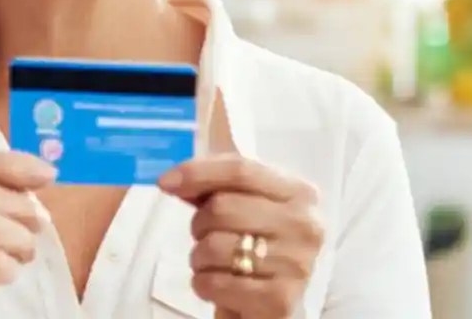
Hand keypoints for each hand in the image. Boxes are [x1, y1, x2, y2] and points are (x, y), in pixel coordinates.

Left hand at [159, 155, 324, 318]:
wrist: (269, 301)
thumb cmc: (252, 246)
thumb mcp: (240, 207)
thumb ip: (211, 186)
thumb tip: (171, 180)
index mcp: (300, 192)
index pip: (241, 170)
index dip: (197, 172)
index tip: (164, 182)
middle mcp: (306, 225)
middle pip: (223, 207)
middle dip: (199, 223)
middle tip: (205, 236)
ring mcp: (297, 264)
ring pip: (215, 246)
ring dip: (199, 257)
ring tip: (214, 263)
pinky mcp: (279, 301)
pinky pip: (215, 283)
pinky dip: (204, 284)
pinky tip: (219, 284)